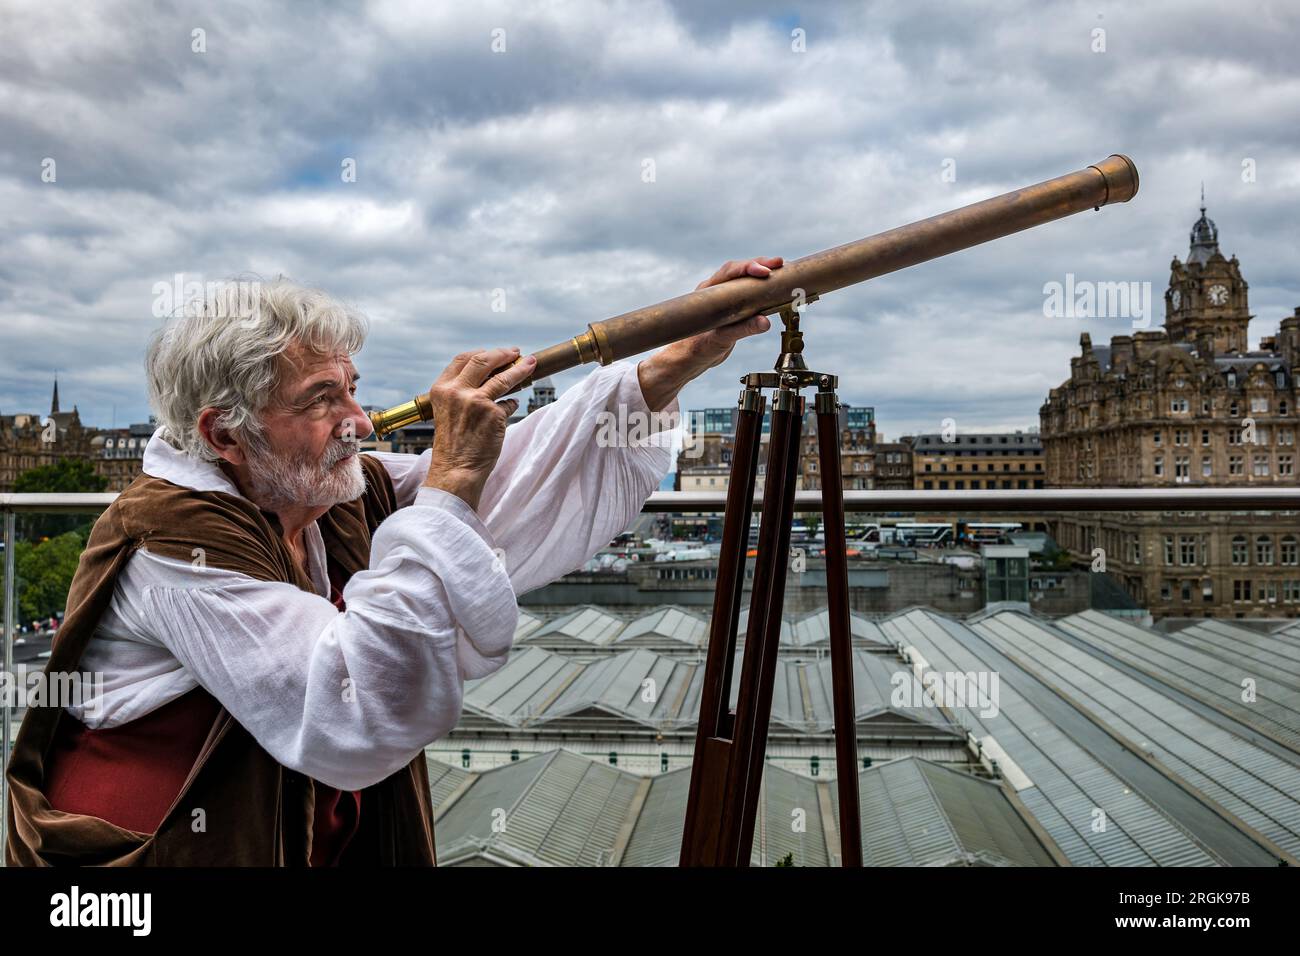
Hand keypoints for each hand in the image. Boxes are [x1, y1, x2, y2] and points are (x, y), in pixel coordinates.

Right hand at [422, 346, 535, 508]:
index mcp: (441, 389)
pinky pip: (509, 403)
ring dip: (520, 368)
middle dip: (503, 354)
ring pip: (504, 377)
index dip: (481, 352)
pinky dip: (512, 404)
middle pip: (484, 360)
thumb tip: (490, 375)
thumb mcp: (447, 411)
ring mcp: (476, 401)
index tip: (494, 353)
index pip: (462, 359)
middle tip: (516, 353)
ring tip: (531, 364)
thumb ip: (461, 392)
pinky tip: (511, 407)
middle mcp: (457, 391)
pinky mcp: (493, 414)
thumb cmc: (453, 445)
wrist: (456, 470)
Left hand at [637, 256, 782, 410]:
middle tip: (779, 264)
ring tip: (782, 269)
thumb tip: (765, 323)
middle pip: (739, 270)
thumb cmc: (697, 348)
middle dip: (760, 264)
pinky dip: (764, 286)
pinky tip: (777, 283)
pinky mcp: (735, 306)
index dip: (747, 268)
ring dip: (763, 272)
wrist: (692, 358)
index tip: (764, 272)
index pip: (729, 272)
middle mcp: (716, 290)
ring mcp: (726, 297)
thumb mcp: (721, 339)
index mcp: (708, 292)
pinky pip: (749, 291)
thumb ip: (742, 330)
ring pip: (745, 278)